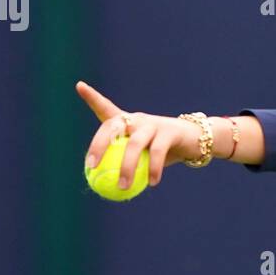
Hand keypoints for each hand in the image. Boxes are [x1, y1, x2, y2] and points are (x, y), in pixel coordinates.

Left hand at [75, 80, 199, 188]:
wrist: (196, 143)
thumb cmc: (165, 151)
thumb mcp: (145, 157)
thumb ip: (129, 166)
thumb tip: (107, 189)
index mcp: (128, 122)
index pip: (107, 109)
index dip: (93, 97)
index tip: (80, 86)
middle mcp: (138, 119)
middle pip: (113, 126)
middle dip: (99, 144)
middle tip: (92, 166)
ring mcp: (153, 124)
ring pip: (134, 143)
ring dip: (127, 167)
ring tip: (123, 186)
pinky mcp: (169, 132)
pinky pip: (157, 152)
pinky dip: (153, 169)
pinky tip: (152, 182)